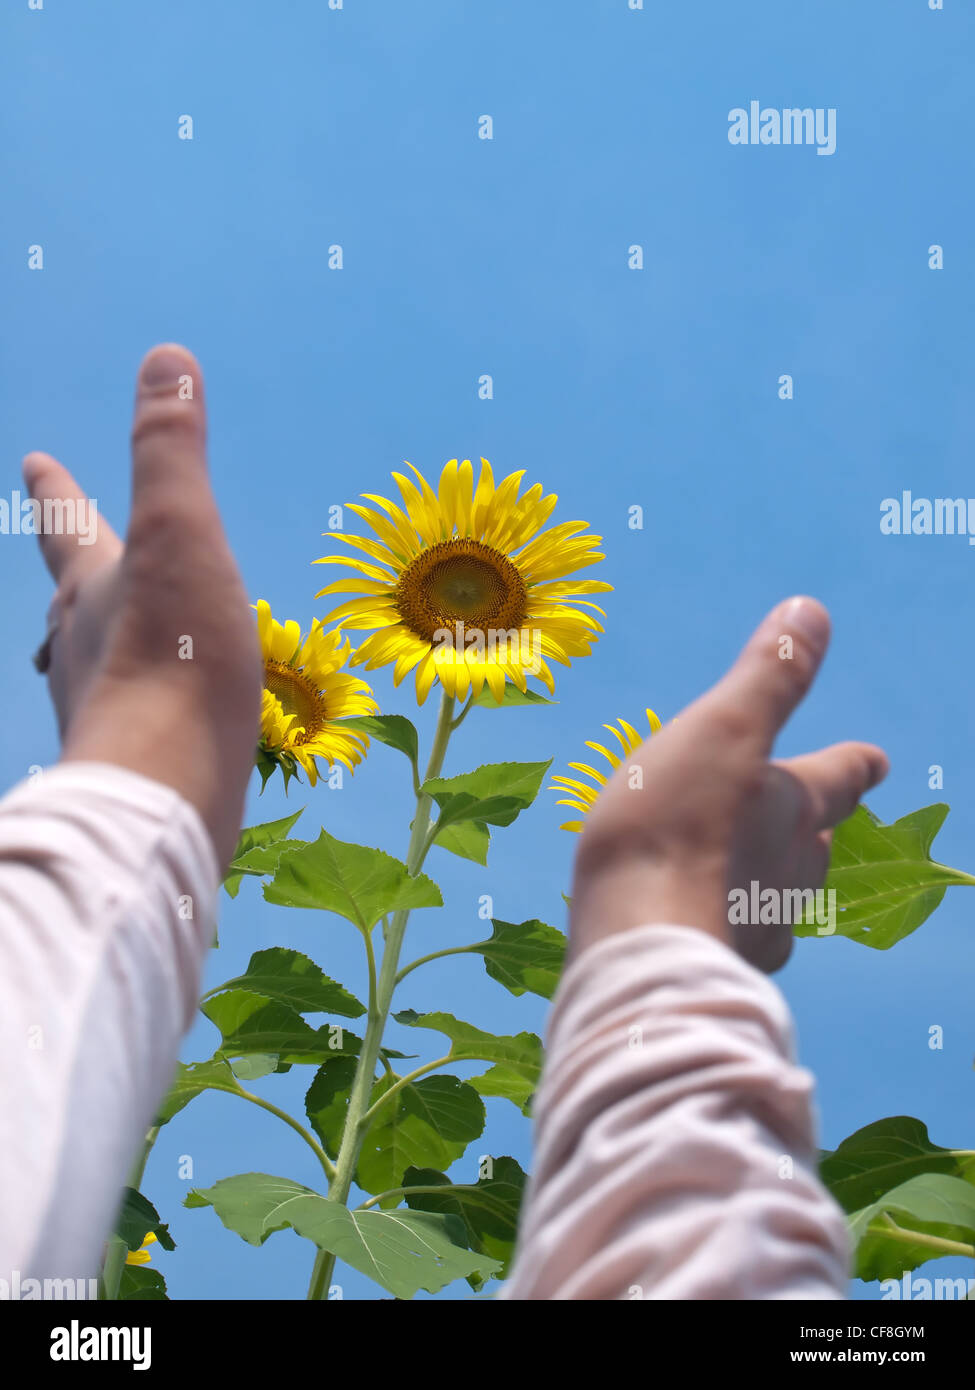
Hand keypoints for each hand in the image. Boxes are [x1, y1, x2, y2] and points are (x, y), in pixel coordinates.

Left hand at [24, 344, 261, 870]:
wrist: (164, 788)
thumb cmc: (175, 657)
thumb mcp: (180, 535)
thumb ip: (170, 451)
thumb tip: (165, 358)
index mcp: (93, 588)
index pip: (68, 526)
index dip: (56, 493)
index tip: (32, 463)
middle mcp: (83, 645)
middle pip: (66, 598)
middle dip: (66, 571)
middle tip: (58, 562)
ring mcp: (102, 705)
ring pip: (84, 659)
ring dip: (86, 639)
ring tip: (82, 638)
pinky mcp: (131, 757)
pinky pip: (124, 711)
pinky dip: (131, 695)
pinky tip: (147, 712)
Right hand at [569, 597, 888, 972]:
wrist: (643, 942)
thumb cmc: (677, 828)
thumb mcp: (724, 729)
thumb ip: (770, 674)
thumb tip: (812, 610)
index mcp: (796, 808)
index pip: (839, 776)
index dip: (855, 764)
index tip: (876, 761)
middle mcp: (791, 870)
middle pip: (815, 845)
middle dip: (813, 829)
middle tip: (816, 823)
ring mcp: (759, 925)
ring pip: (779, 897)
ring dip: (769, 880)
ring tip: (755, 874)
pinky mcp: (719, 964)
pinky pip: (734, 938)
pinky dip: (725, 922)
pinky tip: (705, 925)